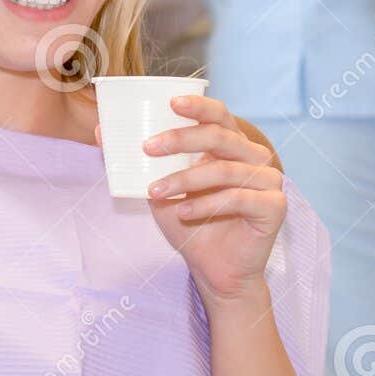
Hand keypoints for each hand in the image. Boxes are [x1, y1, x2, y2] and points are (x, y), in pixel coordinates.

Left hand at [139, 94, 285, 306]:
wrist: (215, 271)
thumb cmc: (190, 224)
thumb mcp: (159, 190)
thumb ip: (138, 162)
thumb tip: (99, 131)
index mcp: (232, 146)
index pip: (220, 115)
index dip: (199, 105)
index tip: (171, 103)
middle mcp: (254, 158)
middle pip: (220, 136)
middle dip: (182, 139)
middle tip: (148, 147)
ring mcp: (269, 181)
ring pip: (225, 169)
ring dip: (185, 179)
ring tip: (155, 191)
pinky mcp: (274, 207)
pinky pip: (238, 198)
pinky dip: (206, 205)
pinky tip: (183, 213)